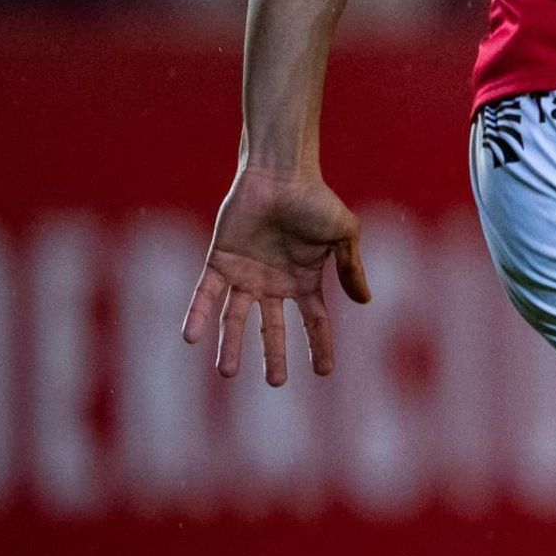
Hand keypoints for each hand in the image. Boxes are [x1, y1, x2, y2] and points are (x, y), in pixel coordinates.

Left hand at [183, 163, 369, 385]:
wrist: (280, 173)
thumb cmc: (316, 199)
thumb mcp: (344, 235)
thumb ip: (351, 268)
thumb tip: (365, 301)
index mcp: (305, 279)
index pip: (315, 321)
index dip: (321, 345)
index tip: (325, 372)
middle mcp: (274, 283)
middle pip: (272, 327)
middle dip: (273, 356)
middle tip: (276, 382)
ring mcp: (245, 274)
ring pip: (236, 318)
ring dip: (231, 345)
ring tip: (228, 373)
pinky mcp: (219, 261)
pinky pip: (205, 294)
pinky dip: (198, 315)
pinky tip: (191, 337)